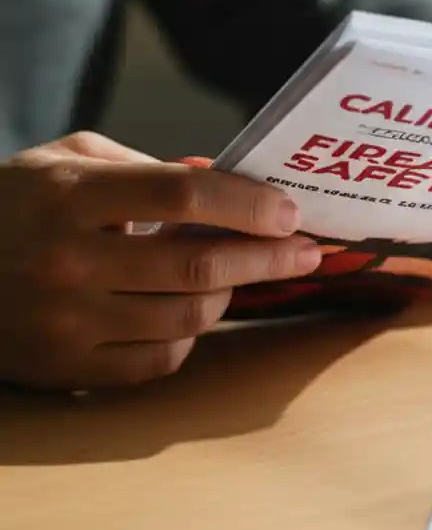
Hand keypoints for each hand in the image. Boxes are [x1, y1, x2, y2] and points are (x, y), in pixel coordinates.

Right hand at [0, 132, 320, 388]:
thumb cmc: (15, 205)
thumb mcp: (66, 161)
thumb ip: (148, 168)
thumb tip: (225, 180)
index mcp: (69, 196)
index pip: (183, 197)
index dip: (248, 204)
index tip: (289, 211)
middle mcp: (67, 260)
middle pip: (197, 265)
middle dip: (267, 256)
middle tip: (304, 250)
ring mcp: (65, 321)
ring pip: (187, 316)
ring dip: (229, 295)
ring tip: (239, 274)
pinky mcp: (66, 367)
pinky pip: (159, 359)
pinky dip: (188, 335)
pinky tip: (190, 313)